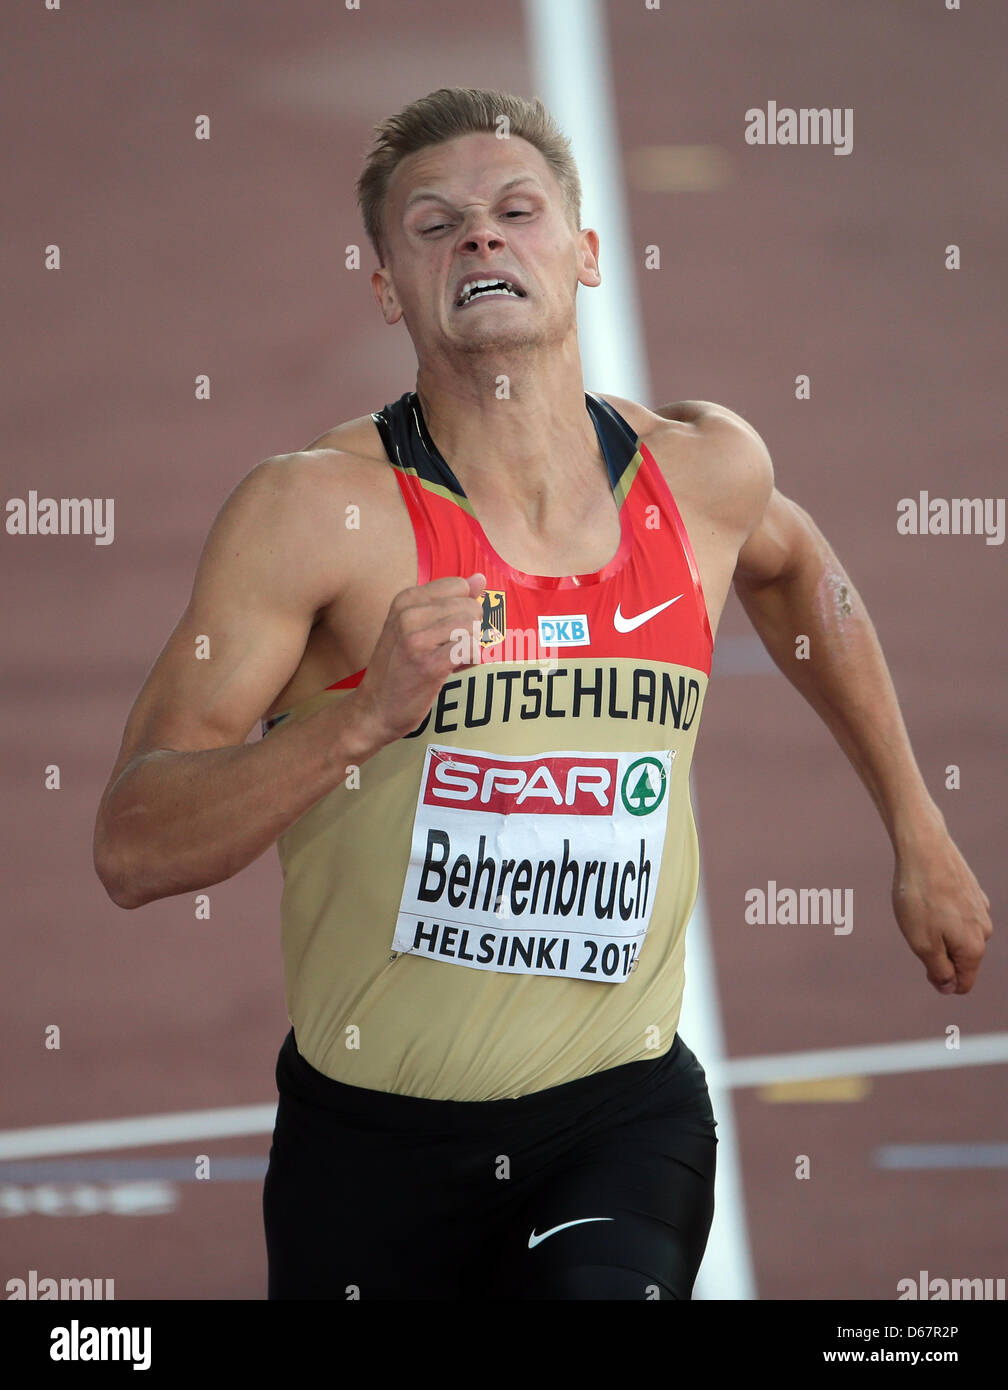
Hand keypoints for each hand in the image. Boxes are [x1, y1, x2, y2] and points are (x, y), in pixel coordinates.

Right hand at [345, 573, 486, 748]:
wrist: (373, 708)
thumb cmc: (399, 667)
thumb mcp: (416, 625)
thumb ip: (449, 600)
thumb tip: (480, 578)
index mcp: (405, 600)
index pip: (459, 586)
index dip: (462, 610)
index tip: (445, 631)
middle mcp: (408, 614)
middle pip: (470, 606)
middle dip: (469, 631)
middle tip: (447, 650)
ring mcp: (416, 639)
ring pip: (473, 627)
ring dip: (469, 647)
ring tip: (448, 660)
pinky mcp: (429, 665)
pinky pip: (471, 649)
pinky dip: (469, 661)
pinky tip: (452, 670)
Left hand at [891, 830, 991, 994]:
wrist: (925, 848)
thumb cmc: (920, 897)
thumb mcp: (922, 944)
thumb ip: (938, 971)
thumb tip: (950, 988)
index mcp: (973, 949)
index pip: (963, 983)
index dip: (941, 982)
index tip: (922, 961)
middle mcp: (984, 931)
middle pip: (959, 959)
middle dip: (937, 952)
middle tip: (916, 928)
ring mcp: (980, 910)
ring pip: (958, 935)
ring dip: (938, 930)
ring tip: (921, 908)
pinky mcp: (972, 892)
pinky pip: (956, 914)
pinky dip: (942, 911)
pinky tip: (929, 895)